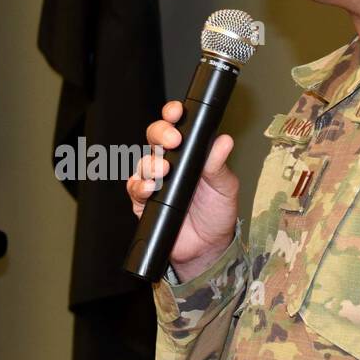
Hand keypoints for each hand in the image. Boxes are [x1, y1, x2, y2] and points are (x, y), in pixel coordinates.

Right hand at [126, 100, 237, 280]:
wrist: (207, 248)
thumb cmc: (216, 214)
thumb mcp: (225, 187)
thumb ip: (219, 165)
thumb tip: (224, 141)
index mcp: (190, 154)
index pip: (177, 126)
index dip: (173, 114)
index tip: (176, 111)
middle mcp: (170, 163)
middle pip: (155, 138)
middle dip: (160, 133)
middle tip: (172, 140)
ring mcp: (155, 181)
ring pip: (143, 161)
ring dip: (151, 162)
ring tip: (163, 170)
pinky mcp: (144, 201)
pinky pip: (135, 188)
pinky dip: (140, 186)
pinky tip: (151, 188)